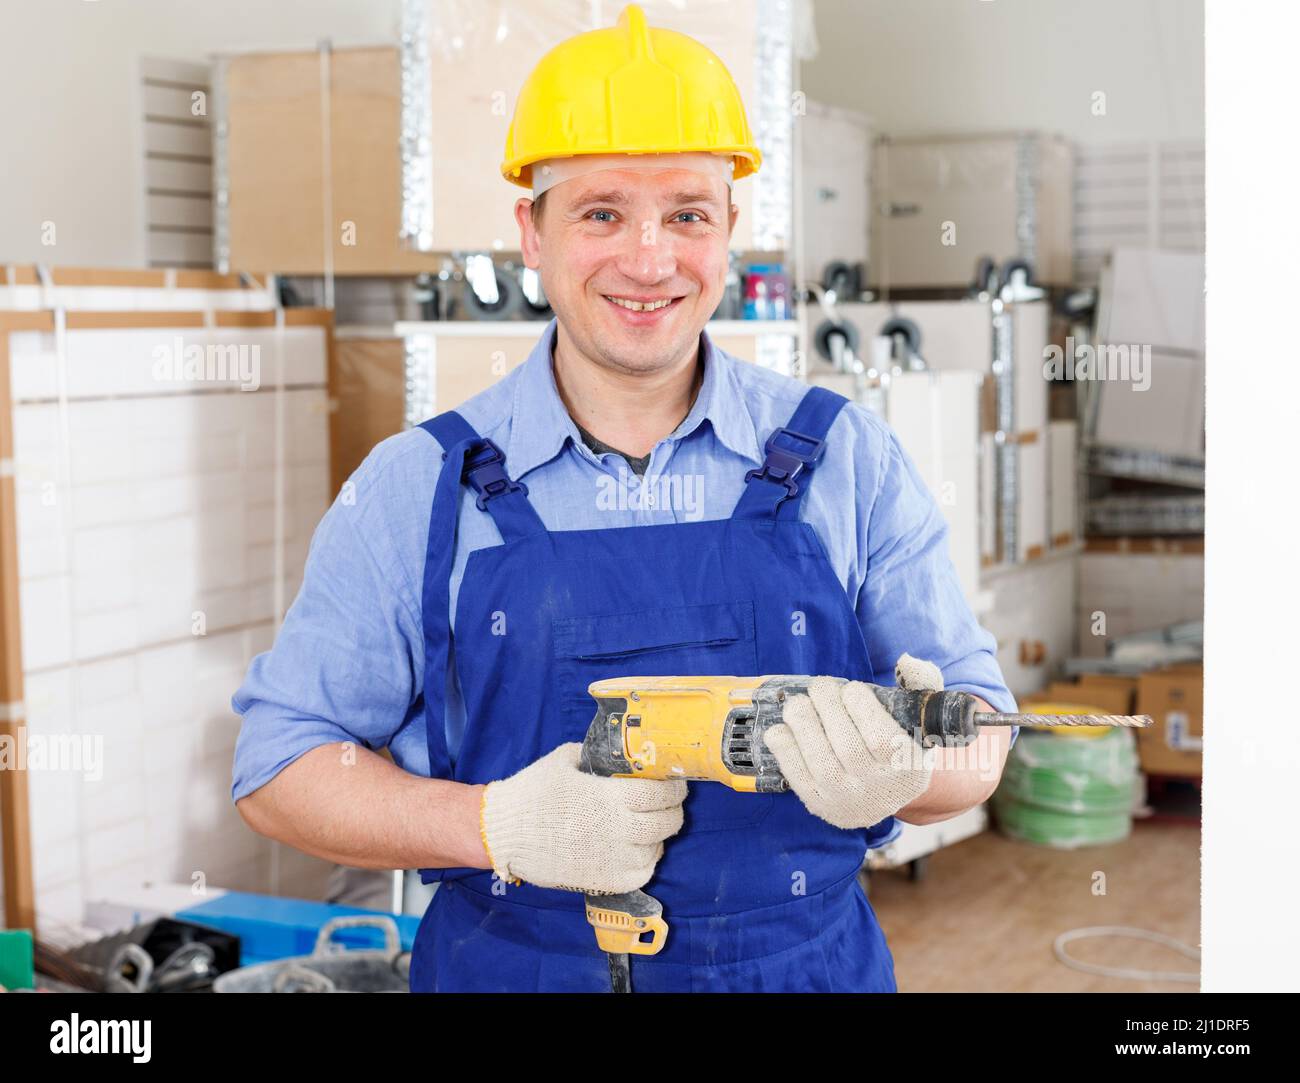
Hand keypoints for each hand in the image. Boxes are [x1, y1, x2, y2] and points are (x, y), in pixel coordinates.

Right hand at [479, 743, 686, 893]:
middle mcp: (617, 829)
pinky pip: (642, 873)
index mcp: (610, 796)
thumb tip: (620, 755)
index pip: (660, 793)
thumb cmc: (533, 791)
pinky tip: (638, 848)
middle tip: (669, 803)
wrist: (503, 831)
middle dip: (673, 810)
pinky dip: (646, 860)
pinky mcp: (604, 881)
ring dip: (659, 836)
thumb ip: (598, 757)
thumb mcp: (566, 759)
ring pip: (657, 849)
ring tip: (651, 825)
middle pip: (666, 822)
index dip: (674, 788)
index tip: (676, 783)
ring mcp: (612, 859)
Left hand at [763, 655, 942, 829]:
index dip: (860, 706)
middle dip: (827, 707)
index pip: (882, 738)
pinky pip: (797, 777)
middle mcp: (879, 789)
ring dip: (802, 724)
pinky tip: (783, 729)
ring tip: (797, 704)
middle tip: (820, 687)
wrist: (884, 793)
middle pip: (848, 747)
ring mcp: (848, 800)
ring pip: (820, 761)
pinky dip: (784, 749)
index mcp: (909, 767)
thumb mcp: (921, 716)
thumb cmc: (900, 744)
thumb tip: (908, 660)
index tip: (851, 689)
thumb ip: (923, 683)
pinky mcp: (820, 805)